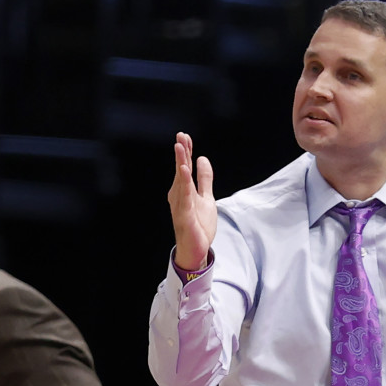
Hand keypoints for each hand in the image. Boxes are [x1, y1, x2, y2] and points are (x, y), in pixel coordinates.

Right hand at [167, 132, 216, 271]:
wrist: (196, 250)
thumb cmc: (198, 225)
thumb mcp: (206, 198)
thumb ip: (204, 179)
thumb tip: (202, 158)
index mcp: (184, 191)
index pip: (184, 167)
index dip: (186, 151)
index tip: (185, 136)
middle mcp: (179, 196)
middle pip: (181, 170)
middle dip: (181, 153)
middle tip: (180, 136)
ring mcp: (181, 206)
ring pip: (181, 181)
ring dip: (180, 163)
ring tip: (180, 148)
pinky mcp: (185, 217)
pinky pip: (185, 198)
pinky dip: (184, 184)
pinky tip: (184, 171)